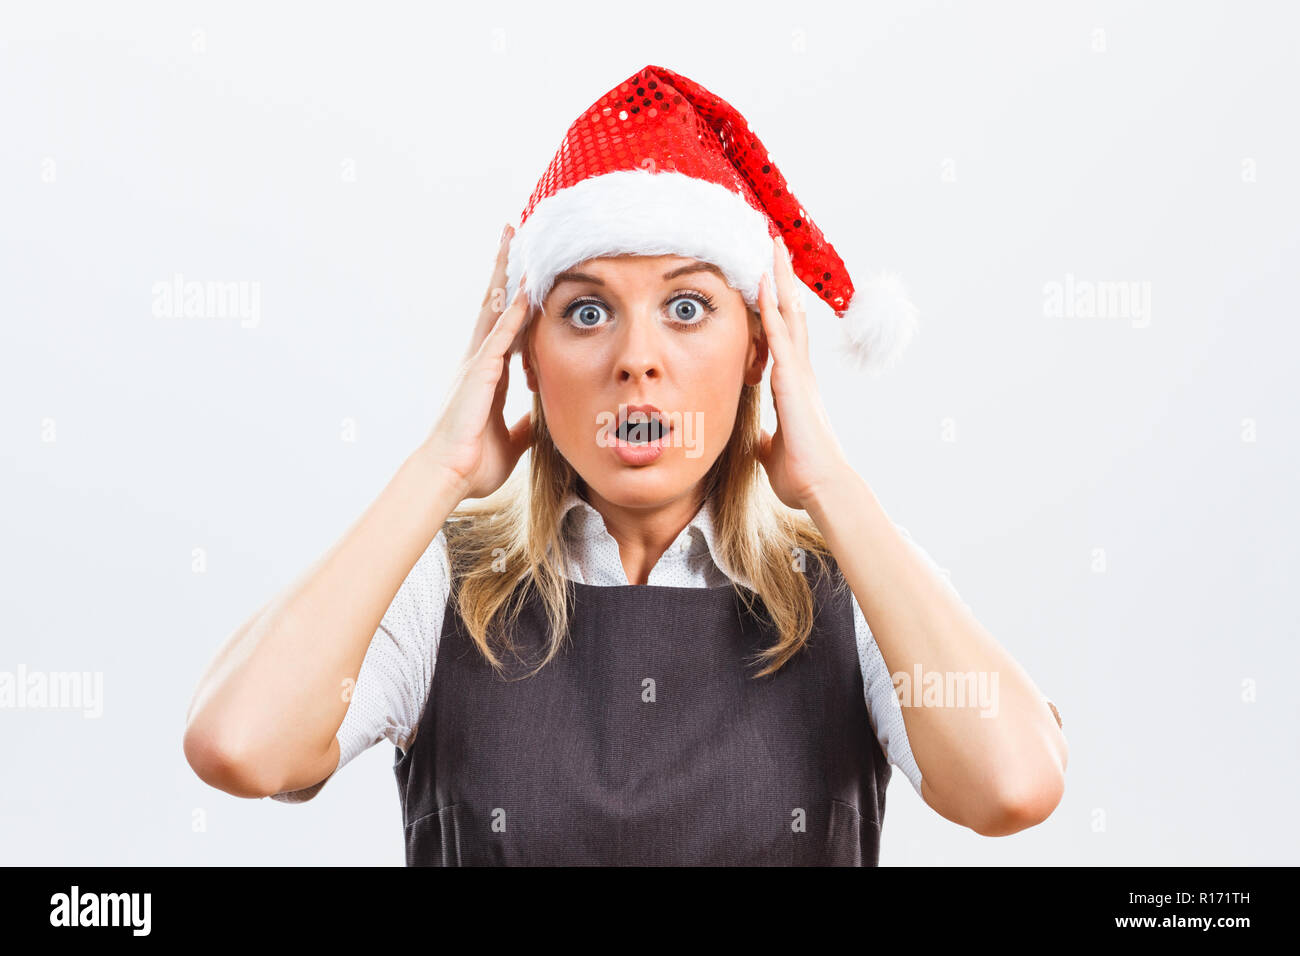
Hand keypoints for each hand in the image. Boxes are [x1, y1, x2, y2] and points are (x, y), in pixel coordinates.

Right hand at [421, 225, 533, 500]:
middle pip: (495, 305)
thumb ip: (525, 425)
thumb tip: (541, 418)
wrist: (447, 477)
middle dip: (504, 269)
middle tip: (513, 233)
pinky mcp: (479, 375)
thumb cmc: (472, 464)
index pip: (507, 328)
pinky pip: (499, 336)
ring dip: (506, 275)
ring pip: (494, 309)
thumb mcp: (512, 441)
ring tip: (514, 240)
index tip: (526, 272)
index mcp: (488, 376)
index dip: (517, 299)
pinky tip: (525, 289)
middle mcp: (479, 362)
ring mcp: (477, 365)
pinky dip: (513, 313)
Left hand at [755, 235, 849, 509]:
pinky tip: (763, 282)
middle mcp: (800, 372)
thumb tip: (758, 440)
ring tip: (772, 246)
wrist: (822, 487)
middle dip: (783, 280)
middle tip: (775, 246)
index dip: (777, 307)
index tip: (768, 279)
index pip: (784, 336)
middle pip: (791, 314)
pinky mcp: (793, 380)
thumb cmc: (802, 474)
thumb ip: (766, 440)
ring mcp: (799, 373)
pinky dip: (771, 307)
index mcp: (794, 386)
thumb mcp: (772, 452)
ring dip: (780, 280)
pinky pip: (779, 335)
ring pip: (789, 315)